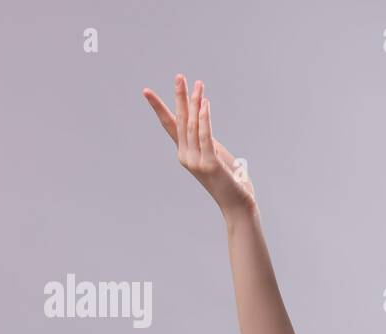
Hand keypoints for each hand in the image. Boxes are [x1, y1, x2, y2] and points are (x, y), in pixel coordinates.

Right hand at [143, 73, 255, 215]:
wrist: (237, 205)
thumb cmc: (230, 181)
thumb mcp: (216, 155)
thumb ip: (207, 138)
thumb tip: (203, 117)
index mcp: (185, 153)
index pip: (170, 125)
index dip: (159, 107)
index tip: (147, 91)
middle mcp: (186, 155)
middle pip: (181, 120)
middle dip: (180, 97)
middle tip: (179, 76)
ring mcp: (196, 160)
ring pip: (193, 125)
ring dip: (196, 102)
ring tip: (198, 84)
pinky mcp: (210, 163)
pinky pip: (206, 136)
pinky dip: (205, 118)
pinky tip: (205, 103)